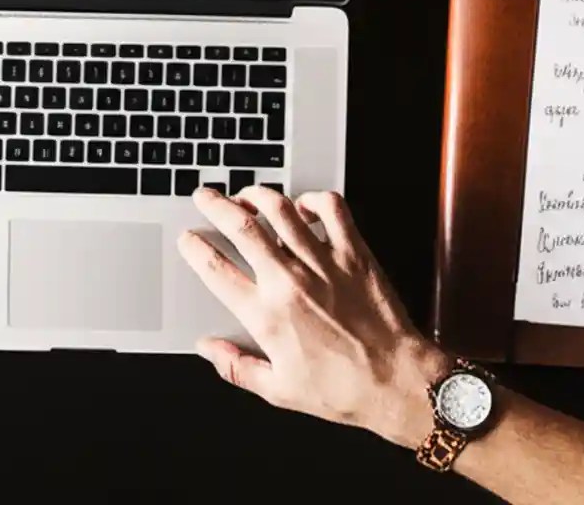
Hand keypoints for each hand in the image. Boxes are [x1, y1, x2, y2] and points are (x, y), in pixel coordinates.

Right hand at [177, 186, 455, 448]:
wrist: (395, 380)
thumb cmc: (341, 388)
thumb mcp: (277, 390)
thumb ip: (235, 366)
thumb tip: (207, 348)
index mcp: (264, 315)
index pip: (215, 269)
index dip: (194, 247)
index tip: (189, 238)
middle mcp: (289, 282)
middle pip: (241, 226)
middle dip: (215, 205)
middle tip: (206, 196)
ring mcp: (323, 263)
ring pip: (280, 209)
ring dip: (257, 195)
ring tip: (248, 195)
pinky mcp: (354, 254)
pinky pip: (331, 209)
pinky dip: (314, 199)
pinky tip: (305, 205)